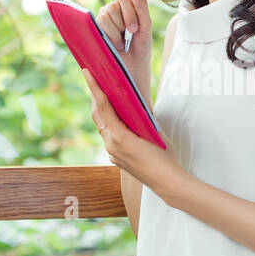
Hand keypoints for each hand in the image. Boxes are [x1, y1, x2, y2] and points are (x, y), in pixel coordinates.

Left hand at [81, 67, 185, 201]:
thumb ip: (141, 117)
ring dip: (102, 110)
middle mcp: (111, 145)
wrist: (167, 182)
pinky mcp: (115, 158)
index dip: (95, 88)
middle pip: (98, 115)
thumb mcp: (154, 131)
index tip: (87, 73)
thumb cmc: (164, 156)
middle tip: (94, 78)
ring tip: (103, 94)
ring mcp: (112, 153)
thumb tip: (133, 104)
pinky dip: (109, 124)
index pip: (103, 107)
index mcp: (120, 137)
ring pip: (102, 126)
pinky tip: (115, 117)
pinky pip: (108, 136)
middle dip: (95, 96)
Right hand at [96, 0, 151, 97]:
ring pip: (106, 14)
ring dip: (116, 31)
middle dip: (126, 22)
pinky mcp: (94, 30)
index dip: (130, 10)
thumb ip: (142, 7)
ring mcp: (102, 20)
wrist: (132, 70)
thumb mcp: (145, 29)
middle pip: (115, 4)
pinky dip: (109, 35)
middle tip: (130, 35)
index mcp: (127, 9)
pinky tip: (113, 44)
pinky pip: (99, 23)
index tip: (136, 28)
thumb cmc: (140, 50)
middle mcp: (112, 12)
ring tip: (121, 43)